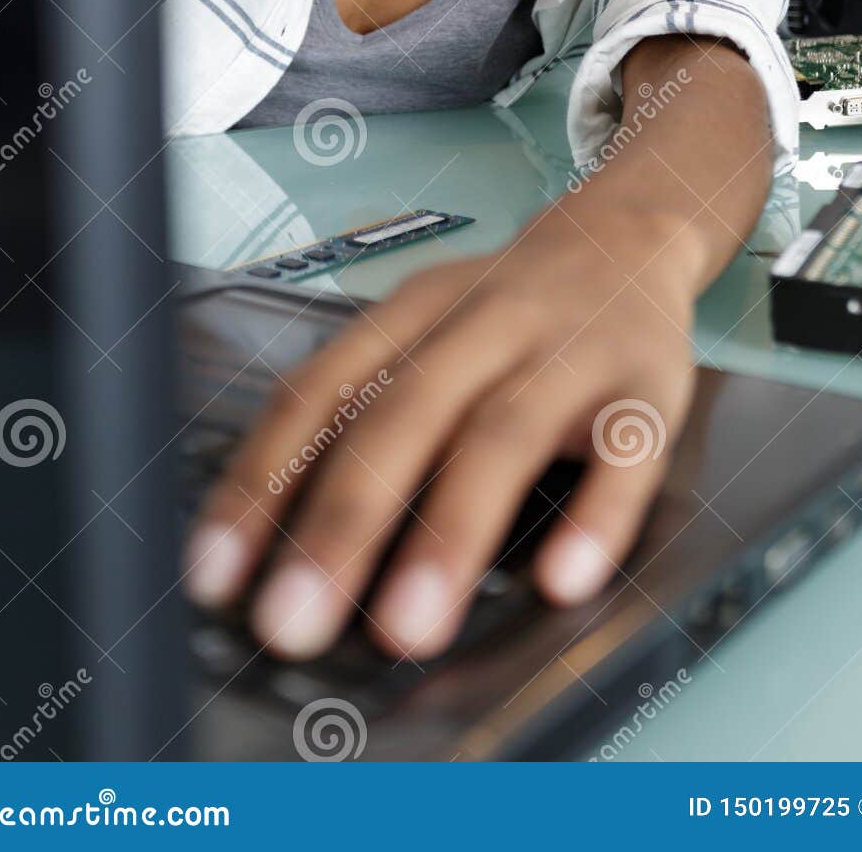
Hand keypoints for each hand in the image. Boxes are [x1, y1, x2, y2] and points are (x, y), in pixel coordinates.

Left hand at [183, 202, 699, 660]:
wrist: (626, 234)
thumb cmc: (503, 310)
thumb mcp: (421, 332)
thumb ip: (364, 414)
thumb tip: (277, 545)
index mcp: (410, 313)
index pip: (318, 392)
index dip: (261, 482)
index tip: (215, 575)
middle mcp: (482, 323)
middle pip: (404, 415)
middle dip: (342, 524)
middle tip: (294, 621)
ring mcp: (568, 351)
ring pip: (503, 437)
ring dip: (450, 534)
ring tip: (408, 627)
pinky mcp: (646, 386)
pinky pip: (625, 453)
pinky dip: (596, 517)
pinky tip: (561, 579)